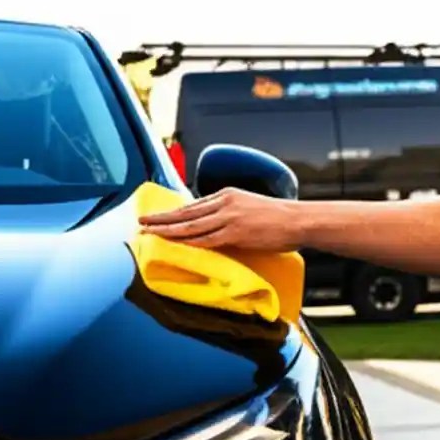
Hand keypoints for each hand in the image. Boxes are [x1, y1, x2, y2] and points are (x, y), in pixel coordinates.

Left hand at [138, 187, 304, 251]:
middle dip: (161, 218)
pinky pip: (204, 239)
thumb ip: (231, 216)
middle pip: (185, 212)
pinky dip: (186, 242)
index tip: (158, 217)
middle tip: (141, 221)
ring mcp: (228, 217)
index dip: (173, 213)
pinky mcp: (235, 232)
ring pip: (190, 225)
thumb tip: (217, 229)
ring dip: (166, 230)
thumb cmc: (279, 219)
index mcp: (227, 195)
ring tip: (148, 232)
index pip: (194, 205)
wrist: (298, 219)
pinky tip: (172, 244)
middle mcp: (224, 202)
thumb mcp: (250, 209)